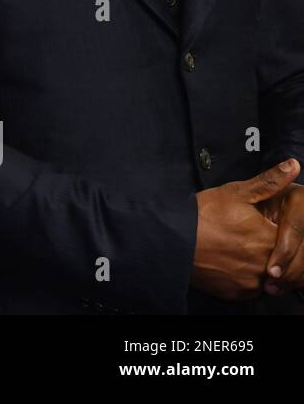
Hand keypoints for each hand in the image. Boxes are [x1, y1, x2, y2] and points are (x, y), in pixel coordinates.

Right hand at [191, 158, 300, 300]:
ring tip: (237, 250)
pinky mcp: (236, 295)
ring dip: (260, 267)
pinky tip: (229, 263)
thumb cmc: (201, 215)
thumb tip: (294, 166)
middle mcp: (264, 265)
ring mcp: (250, 283)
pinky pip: (250, 289)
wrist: (170, 240)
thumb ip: (269, 182)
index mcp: (269, 239)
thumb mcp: (236, 192)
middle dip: (271, 251)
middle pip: (282, 262)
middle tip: (248, 240)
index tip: (264, 228)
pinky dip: (245, 279)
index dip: (280, 234)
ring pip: (267, 277)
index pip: (293, 243)